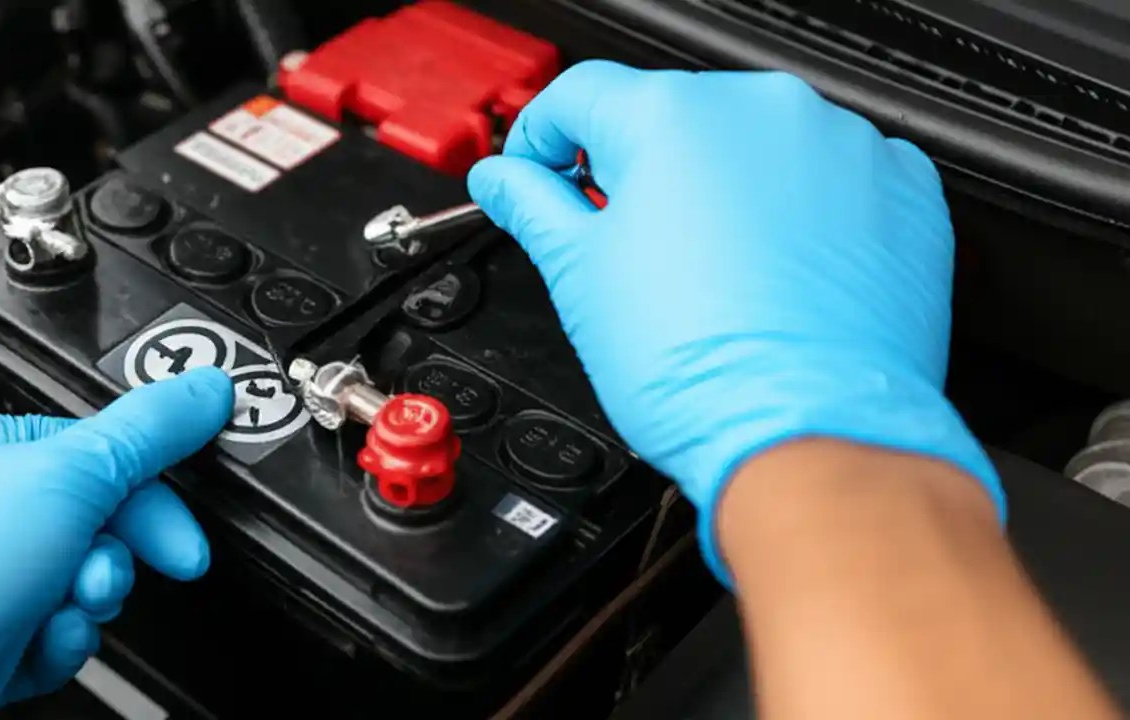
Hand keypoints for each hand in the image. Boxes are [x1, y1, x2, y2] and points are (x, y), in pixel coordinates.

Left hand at [0, 367, 232, 718]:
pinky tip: (47, 642)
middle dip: (117, 552)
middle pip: (93, 522)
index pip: (92, 453)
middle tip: (133, 568)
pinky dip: (64, 641)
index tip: (183, 523)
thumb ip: (149, 432)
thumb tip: (205, 388)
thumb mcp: (66, 475)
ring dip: (93, 598)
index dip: (147, 488)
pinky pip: (55, 635)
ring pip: (80, 582)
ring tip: (74, 606)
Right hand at [467, 61, 1004, 580]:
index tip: (542, 176)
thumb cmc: (702, 372)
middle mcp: (763, 111)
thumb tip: (507, 181)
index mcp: (672, 118)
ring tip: (712, 276)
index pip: (581, 95)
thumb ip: (533, 207)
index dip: (543, 139)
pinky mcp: (900, 190)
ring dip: (721, 191)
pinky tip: (773, 274)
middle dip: (638, 173)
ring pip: (752, 147)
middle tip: (627, 248)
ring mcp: (841, 145)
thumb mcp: (580, 277)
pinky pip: (827, 177)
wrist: (811, 437)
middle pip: (671, 117)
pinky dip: (797, 212)